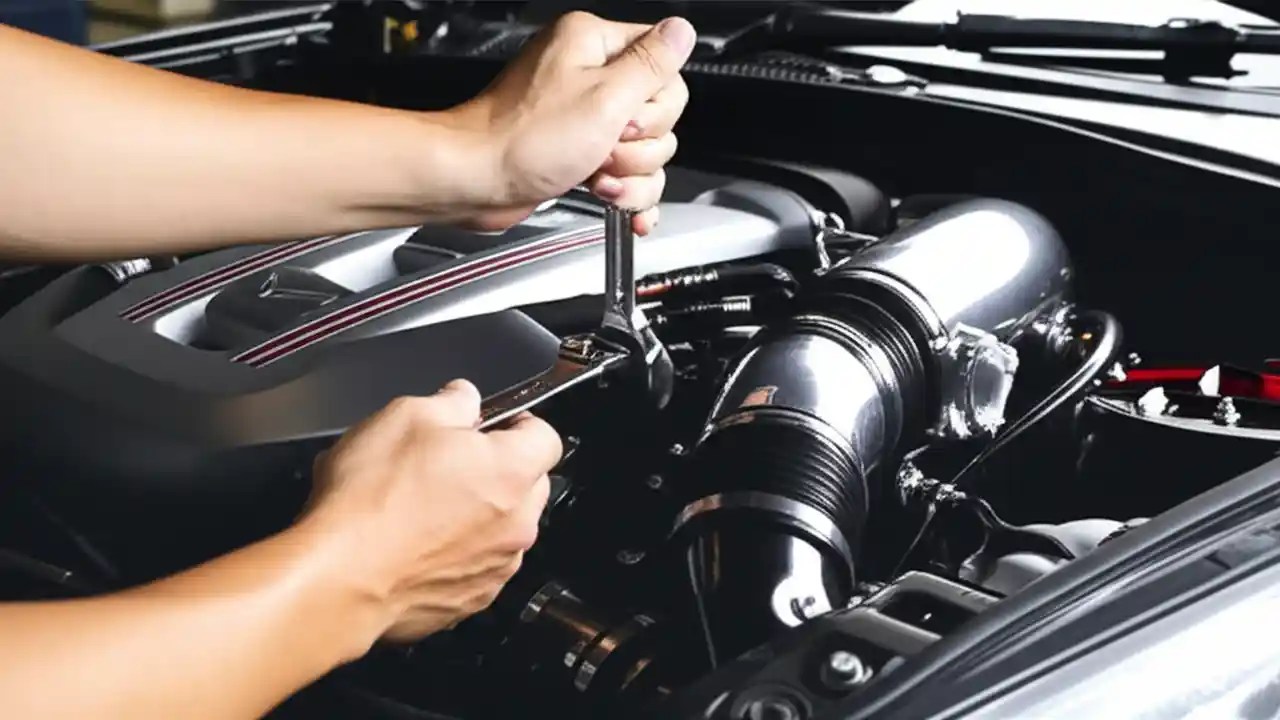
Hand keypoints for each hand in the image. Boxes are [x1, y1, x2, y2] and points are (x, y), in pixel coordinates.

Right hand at [296, 380, 561, 643]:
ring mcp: (497, 567)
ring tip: (422, 508)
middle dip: (498, 469)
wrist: (340, 580)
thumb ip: (451, 402)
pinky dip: (456, 554)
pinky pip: (476, 567)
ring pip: (502, 528)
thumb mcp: (407, 416)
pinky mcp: (471, 601)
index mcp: (513, 470)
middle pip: (529, 484)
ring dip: (477, 515)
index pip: (546, 436)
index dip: (518, 424)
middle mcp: (518, 524)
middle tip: (447, 462)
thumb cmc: (372, 499)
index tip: (489, 424)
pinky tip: (414, 545)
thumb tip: (464, 400)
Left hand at [455, 12, 695, 234]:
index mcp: (592, 44)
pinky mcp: (578, 153)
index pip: (664, 65)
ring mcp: (582, 117)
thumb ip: (651, 65)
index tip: (626, 120)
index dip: (656, 104)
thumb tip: (682, 31)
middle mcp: (588, 75)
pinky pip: (625, 173)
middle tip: (605, 147)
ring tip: (596, 176)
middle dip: (640, 146)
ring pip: (645, 150)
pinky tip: (620, 203)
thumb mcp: (605, 98)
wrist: (474, 182)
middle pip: (659, 113)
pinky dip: (626, 193)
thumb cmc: (524, 140)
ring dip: (630, 174)